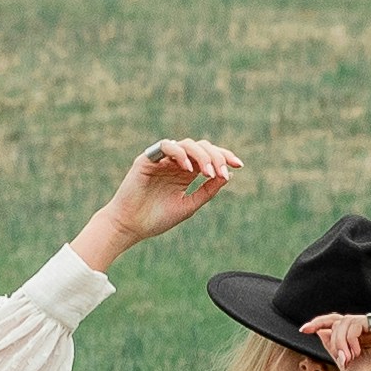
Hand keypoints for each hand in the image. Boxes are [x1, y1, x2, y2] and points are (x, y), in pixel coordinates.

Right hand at [83, 138, 241, 260]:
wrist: (130, 226)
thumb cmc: (157, 218)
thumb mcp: (189, 205)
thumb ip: (207, 191)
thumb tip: (227, 176)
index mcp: (185, 173)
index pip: (209, 156)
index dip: (225, 157)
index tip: (239, 165)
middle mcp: (175, 163)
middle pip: (201, 147)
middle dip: (216, 157)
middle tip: (222, 172)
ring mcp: (162, 160)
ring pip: (187, 144)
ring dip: (201, 156)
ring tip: (208, 173)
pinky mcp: (147, 159)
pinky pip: (166, 146)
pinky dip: (180, 154)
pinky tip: (189, 169)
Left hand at [304, 311, 370, 370]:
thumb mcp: (343, 360)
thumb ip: (333, 345)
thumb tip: (320, 330)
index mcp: (365, 335)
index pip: (339, 322)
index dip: (320, 322)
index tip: (304, 330)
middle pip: (341, 321)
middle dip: (335, 340)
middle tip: (341, 359)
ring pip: (347, 320)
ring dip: (341, 341)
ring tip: (347, 359)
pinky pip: (357, 322)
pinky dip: (350, 338)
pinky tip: (356, 353)